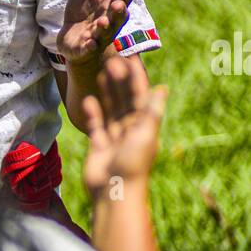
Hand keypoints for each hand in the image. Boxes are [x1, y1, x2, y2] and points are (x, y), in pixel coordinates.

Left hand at [57, 0, 132, 64]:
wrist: (74, 36)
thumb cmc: (85, 8)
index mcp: (111, 4)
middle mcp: (109, 21)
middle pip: (118, 17)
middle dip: (119, 12)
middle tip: (118, 5)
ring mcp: (98, 36)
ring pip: (105, 33)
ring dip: (104, 28)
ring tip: (101, 22)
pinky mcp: (84, 48)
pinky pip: (88, 49)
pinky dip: (89, 46)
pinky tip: (89, 43)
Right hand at [82, 55, 166, 195]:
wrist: (114, 193)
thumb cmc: (132, 165)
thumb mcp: (145, 135)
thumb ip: (151, 112)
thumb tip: (162, 88)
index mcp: (143, 126)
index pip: (140, 96)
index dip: (135, 77)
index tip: (130, 57)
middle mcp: (130, 129)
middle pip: (124, 100)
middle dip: (120, 80)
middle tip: (112, 59)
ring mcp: (114, 138)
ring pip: (111, 110)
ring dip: (108, 92)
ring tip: (103, 73)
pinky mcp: (99, 146)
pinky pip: (96, 126)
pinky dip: (93, 113)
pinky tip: (89, 100)